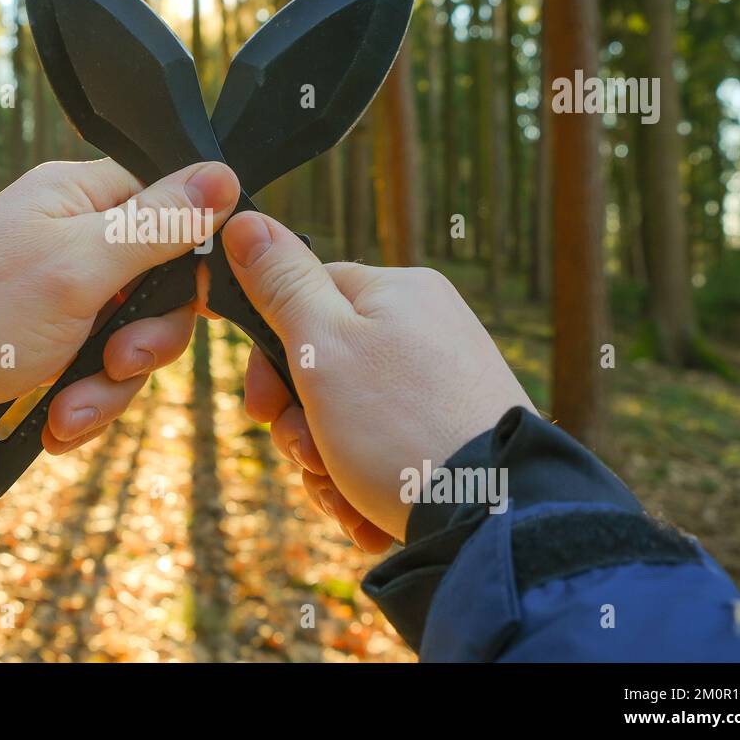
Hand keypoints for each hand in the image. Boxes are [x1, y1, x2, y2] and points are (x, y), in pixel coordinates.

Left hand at [0, 159, 240, 449]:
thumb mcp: (81, 266)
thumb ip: (157, 224)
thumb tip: (224, 176)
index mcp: (83, 195)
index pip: (173, 207)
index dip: (187, 261)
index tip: (180, 302)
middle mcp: (79, 236)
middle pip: (161, 285)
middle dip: (143, 342)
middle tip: (115, 361)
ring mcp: (67, 289)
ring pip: (132, 336)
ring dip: (108, 386)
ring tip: (69, 412)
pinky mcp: (55, 335)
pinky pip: (99, 366)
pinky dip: (85, 399)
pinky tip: (58, 420)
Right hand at [220, 212, 535, 549]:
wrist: (494, 519)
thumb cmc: (402, 427)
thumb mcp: (324, 347)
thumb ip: (281, 283)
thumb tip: (244, 220)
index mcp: (399, 293)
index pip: (306, 297)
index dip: (270, 356)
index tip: (259, 406)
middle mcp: (427, 331)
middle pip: (325, 367)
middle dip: (301, 424)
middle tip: (309, 457)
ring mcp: (444, 387)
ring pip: (348, 418)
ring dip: (328, 465)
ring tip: (343, 497)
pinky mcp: (456, 437)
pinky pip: (386, 451)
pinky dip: (364, 485)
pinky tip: (367, 515)